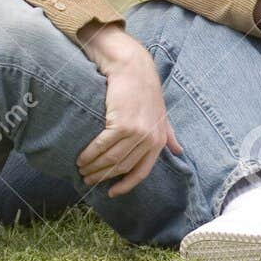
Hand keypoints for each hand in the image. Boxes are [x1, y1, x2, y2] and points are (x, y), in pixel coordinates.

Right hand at [77, 23, 180, 195]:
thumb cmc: (145, 90)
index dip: (126, 185)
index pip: (142, 172)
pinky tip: (81, 157)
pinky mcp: (121, 124)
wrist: (132, 67)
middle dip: (103, 176)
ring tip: (81, 169)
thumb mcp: (162, 114)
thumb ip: (169, 133)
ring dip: (93, 167)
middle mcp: (150, 139)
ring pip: (110, 159)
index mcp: (159, 141)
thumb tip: (179, 150)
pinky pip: (102, 146)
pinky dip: (90, 154)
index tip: (112, 193)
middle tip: (87, 179)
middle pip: (121, 167)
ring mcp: (137, 132)